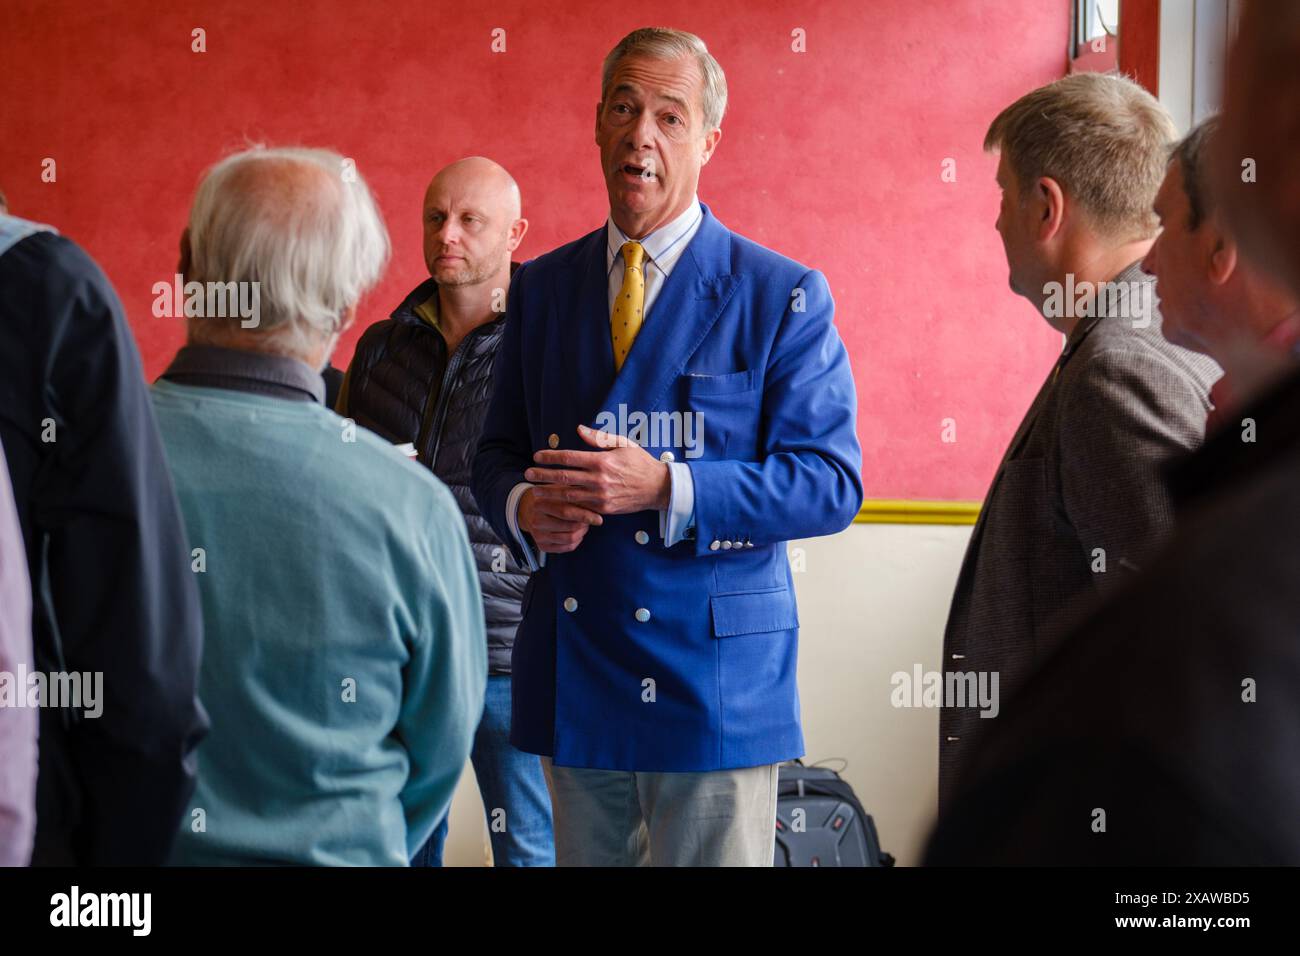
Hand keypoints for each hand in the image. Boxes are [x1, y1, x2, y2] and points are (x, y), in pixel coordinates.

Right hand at [517, 485, 601, 553]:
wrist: (529, 509)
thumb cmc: (549, 497)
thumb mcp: (558, 488)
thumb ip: (572, 491)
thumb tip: (594, 494)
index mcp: (540, 505)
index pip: (565, 512)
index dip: (584, 515)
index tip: (598, 518)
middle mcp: (537, 521)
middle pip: (569, 527)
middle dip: (584, 525)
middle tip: (592, 520)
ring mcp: (538, 535)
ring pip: (569, 539)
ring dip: (581, 533)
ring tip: (584, 525)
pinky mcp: (542, 546)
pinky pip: (566, 548)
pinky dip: (576, 541)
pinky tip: (578, 533)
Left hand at [525, 425, 671, 515]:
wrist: (658, 488)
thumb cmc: (640, 463)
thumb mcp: (623, 444)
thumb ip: (599, 438)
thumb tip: (579, 429)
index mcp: (602, 461)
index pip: (569, 457)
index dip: (550, 457)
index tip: (537, 456)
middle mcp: (599, 479)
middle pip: (564, 477)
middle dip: (543, 476)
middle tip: (528, 474)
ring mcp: (601, 496)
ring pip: (568, 495)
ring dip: (549, 493)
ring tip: (535, 492)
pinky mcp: (604, 509)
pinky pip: (580, 508)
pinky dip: (565, 507)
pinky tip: (554, 505)